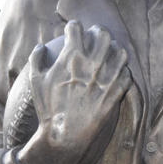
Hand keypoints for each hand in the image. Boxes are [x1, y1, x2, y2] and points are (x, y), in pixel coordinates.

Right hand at [18, 21, 130, 163]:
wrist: (64, 136)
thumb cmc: (48, 108)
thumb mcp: (36, 82)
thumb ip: (36, 59)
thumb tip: (41, 46)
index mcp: (71, 57)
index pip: (76, 28)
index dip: (72, 27)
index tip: (71, 31)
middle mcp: (91, 65)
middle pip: (103, 34)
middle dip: (98, 32)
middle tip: (94, 36)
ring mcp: (106, 79)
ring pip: (120, 52)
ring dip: (113, 49)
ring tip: (108, 53)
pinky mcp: (115, 94)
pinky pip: (126, 75)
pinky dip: (122, 71)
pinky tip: (115, 73)